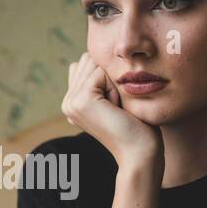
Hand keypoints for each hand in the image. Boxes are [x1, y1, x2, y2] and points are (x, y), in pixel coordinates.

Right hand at [62, 52, 162, 170]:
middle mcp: (67, 102)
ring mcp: (71, 102)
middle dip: (109, 77)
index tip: (116, 106)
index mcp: (73, 101)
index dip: (109, 77)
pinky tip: (116, 108)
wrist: (139, 152)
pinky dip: (114, 86)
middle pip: (89, 60)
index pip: (87, 63)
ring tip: (116, 107)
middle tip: (116, 107)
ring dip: (112, 81)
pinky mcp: (80, 101)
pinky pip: (100, 72)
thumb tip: (88, 55)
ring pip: (94, 64)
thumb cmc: (136, 126)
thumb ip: (99, 77)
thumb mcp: (115, 96)